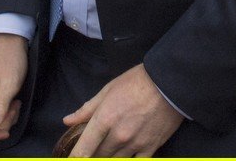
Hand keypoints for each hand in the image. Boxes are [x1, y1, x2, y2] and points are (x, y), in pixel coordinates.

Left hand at [63, 63, 182, 156]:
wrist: (168, 85)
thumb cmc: (135, 83)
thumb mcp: (107, 91)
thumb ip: (87, 109)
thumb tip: (68, 120)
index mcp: (105, 119)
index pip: (84, 147)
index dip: (76, 157)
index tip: (72, 159)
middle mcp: (118, 135)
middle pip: (100, 155)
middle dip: (93, 154)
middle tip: (92, 149)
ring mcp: (135, 143)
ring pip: (116, 160)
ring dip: (109, 158)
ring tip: (107, 151)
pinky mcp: (151, 147)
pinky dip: (128, 160)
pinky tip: (124, 155)